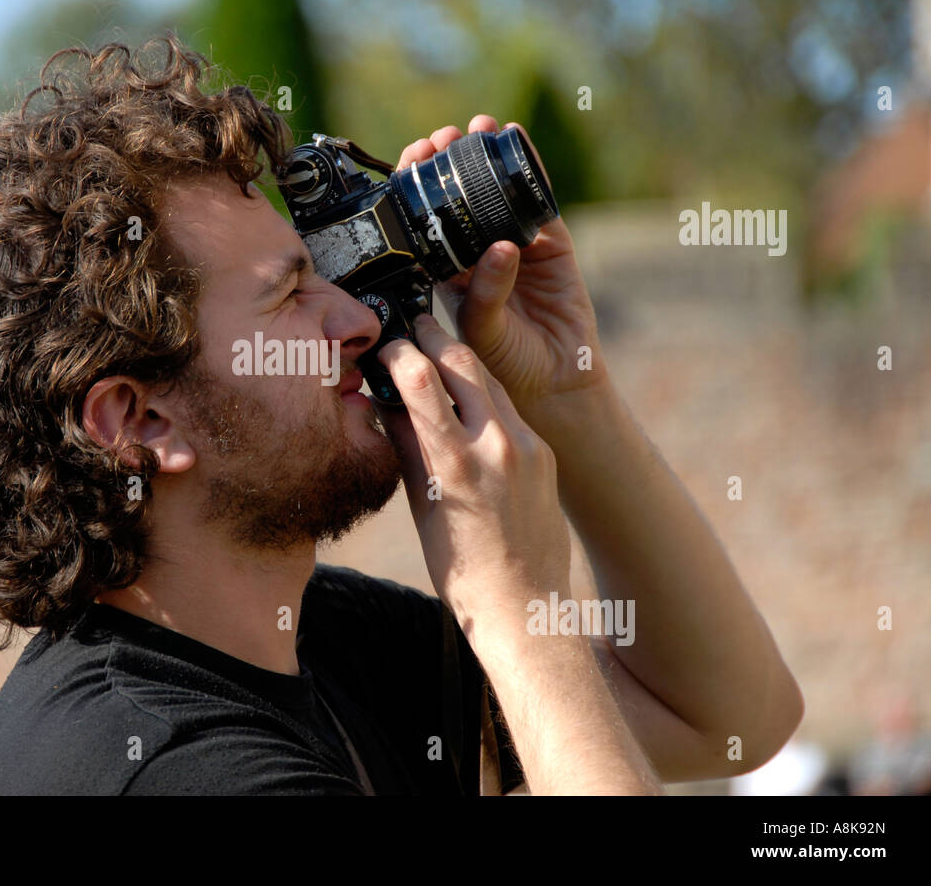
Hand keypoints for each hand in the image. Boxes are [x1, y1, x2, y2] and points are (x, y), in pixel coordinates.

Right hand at [373, 314, 571, 622]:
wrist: (526, 606)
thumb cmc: (461, 569)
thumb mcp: (421, 507)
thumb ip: (406, 448)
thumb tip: (386, 402)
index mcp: (457, 462)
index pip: (422, 378)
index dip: (398, 352)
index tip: (384, 346)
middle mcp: (498, 445)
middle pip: (462, 360)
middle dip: (432, 337)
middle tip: (411, 325)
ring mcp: (529, 446)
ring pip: (488, 378)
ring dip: (459, 358)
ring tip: (434, 350)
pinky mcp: (545, 453)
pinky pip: (508, 408)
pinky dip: (482, 393)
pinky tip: (464, 396)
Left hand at [396, 116, 608, 418]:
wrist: (554, 379)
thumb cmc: (505, 361)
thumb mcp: (481, 328)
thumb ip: (485, 292)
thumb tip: (499, 248)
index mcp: (446, 268)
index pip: (425, 217)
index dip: (416, 186)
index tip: (412, 159)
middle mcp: (475, 249)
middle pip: (457, 193)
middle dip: (448, 161)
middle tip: (442, 139)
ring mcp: (514, 240)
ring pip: (494, 188)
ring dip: (484, 154)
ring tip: (477, 128)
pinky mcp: (549, 241)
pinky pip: (536, 198)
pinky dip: (528, 168)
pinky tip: (517, 141)